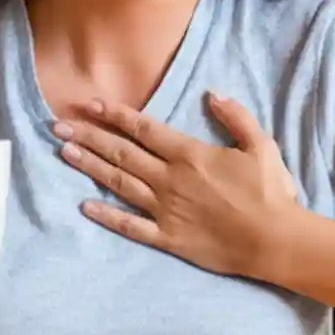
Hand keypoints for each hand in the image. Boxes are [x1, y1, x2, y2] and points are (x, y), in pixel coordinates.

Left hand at [54, 93, 302, 277]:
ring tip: (65, 153)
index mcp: (189, 154)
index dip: (115, 115)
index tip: (89, 104)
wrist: (275, 241)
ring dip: (90, 167)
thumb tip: (213, 93)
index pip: (143, 129)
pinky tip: (85, 206)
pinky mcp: (168, 238)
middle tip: (59, 126)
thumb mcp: (260, 145)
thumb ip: (236, 116)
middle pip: (121, 153)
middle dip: (89, 136)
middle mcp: (170, 179)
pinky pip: (131, 226)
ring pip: (120, 184)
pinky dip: (107, 216)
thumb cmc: (270, 192)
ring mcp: (166, 210)